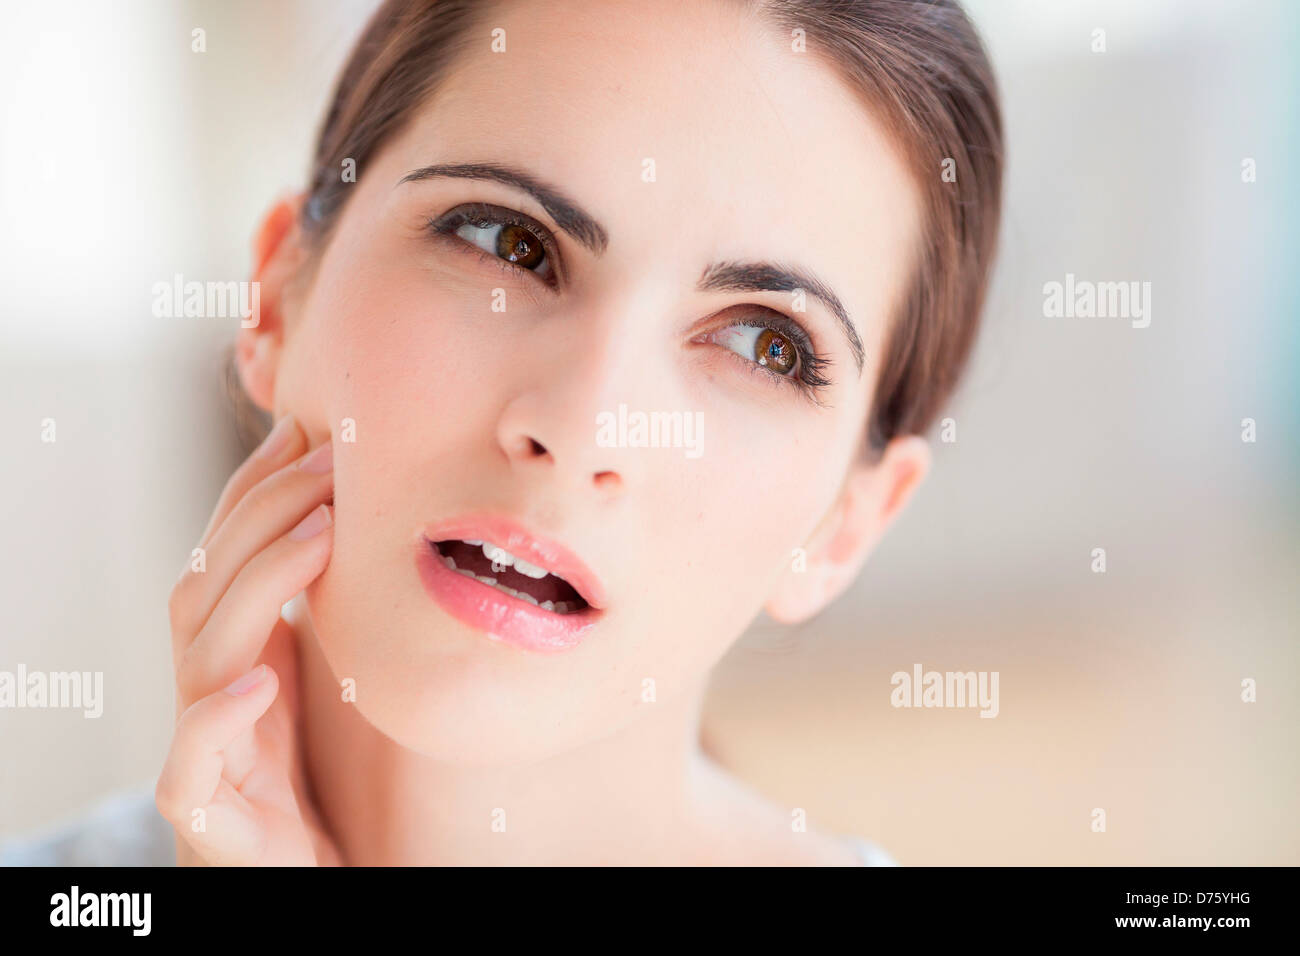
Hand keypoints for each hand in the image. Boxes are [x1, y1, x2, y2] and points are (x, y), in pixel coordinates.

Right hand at [156, 416, 341, 864]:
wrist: (306, 872)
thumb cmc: (310, 773)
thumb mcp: (324, 674)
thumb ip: (326, 607)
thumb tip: (365, 519)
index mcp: (231, 650)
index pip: (225, 552)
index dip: (255, 489)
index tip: (304, 430)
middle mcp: (206, 689)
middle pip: (206, 585)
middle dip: (264, 514)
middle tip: (330, 462)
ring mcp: (202, 752)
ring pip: (199, 657)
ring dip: (255, 586)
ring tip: (321, 534)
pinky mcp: (208, 818)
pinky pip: (186, 770)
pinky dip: (213, 723)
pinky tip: (256, 683)